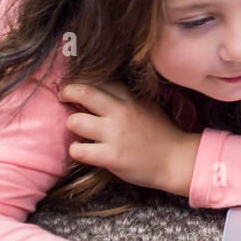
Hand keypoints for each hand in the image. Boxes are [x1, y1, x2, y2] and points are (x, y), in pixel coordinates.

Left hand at [60, 81, 199, 195]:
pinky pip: (78, 150)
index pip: (100, 79)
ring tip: (79, 132)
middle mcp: (121, 112)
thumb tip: (101, 93)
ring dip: (72, 126)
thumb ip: (126, 99)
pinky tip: (85, 151)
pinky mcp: (111, 156)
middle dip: (67, 92)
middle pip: (83, 91)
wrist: (176, 160)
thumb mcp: (147, 107)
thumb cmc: (161, 135)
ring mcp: (115, 134)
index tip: (78, 86)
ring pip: (75, 121)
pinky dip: (77, 151)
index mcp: (131, 99)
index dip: (84, 80)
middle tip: (64, 98)